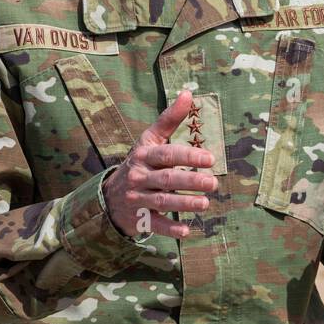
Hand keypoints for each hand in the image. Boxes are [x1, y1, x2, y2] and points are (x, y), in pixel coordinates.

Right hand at [102, 90, 217, 239]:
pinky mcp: (138, 219)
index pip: (167, 154)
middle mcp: (138, 176)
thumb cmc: (140, 163)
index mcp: (144, 155)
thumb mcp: (150, 140)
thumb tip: (188, 93)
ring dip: (184, 204)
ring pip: (162, 201)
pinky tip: (187, 230)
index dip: (188, 156)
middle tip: (213, 183)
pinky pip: (154, 225)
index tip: (211, 158)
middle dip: (191, 181)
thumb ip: (169, 119)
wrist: (110, 196)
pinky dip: (170, 228)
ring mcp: (137, 199)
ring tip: (205, 203)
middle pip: (167, 179)